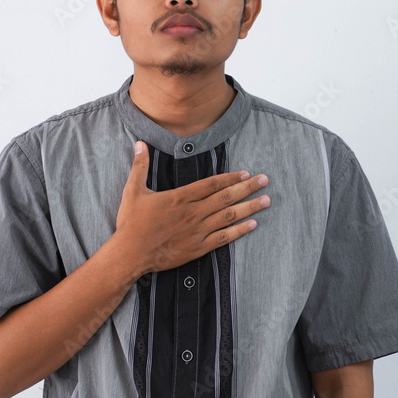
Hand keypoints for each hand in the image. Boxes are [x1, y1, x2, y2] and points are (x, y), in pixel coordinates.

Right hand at [113, 141, 270, 274]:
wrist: (130, 254)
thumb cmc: (131, 223)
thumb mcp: (133, 191)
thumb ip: (139, 166)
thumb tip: (139, 144)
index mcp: (180, 198)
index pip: (212, 184)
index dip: (231, 178)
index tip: (246, 173)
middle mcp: (193, 212)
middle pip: (226, 197)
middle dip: (248, 188)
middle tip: (265, 180)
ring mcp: (197, 231)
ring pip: (229, 216)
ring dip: (249, 207)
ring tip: (266, 200)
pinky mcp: (198, 248)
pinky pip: (223, 238)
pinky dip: (239, 231)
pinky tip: (252, 224)